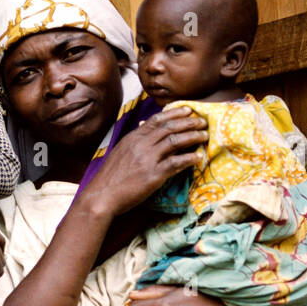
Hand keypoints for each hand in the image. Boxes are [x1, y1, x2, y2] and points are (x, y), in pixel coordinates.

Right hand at [86, 107, 207, 214]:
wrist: (101, 196)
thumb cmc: (110, 177)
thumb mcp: (120, 152)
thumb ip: (134, 140)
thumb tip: (143, 126)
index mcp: (133, 138)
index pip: (157, 120)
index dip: (175, 113)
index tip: (188, 110)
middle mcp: (141, 145)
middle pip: (169, 128)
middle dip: (188, 123)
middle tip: (202, 121)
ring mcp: (147, 159)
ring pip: (175, 141)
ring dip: (192, 137)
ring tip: (205, 136)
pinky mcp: (153, 175)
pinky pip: (175, 163)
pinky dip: (189, 158)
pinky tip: (198, 157)